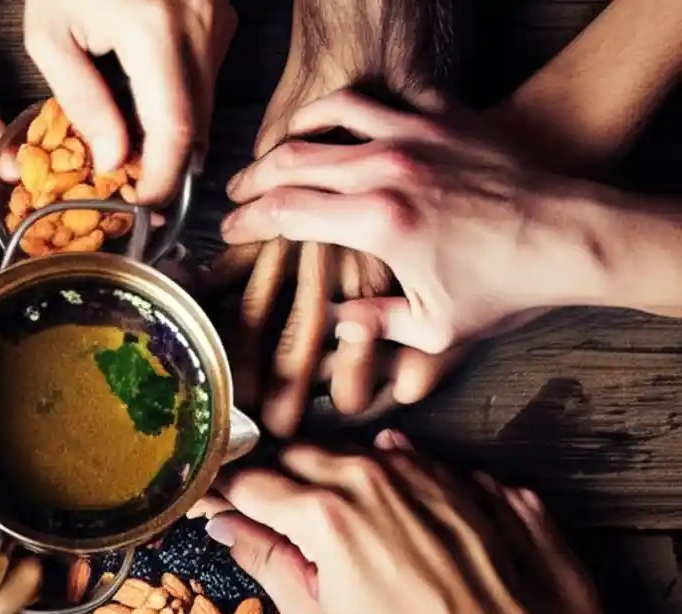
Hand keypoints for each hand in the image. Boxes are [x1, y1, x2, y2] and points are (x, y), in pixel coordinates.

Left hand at [24, 0, 235, 202]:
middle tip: (136, 193)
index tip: (143, 207)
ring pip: (207, 105)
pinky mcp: (223, 17)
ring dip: (174, 137)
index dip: (164, 179)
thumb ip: (82, 102)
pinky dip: (181, 104)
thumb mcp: (50, 35)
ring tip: (134, 152)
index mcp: (153, 29)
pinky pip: (207, 79)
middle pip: (199, 124)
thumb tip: (115, 160)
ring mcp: (219, 18)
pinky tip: (146, 106)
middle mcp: (200, 24)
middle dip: (169, 167)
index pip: (174, 129)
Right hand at [205, 434, 639, 613]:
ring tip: (344, 524)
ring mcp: (426, 469)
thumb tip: (224, 524)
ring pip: (356, 451)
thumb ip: (264, 559)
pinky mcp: (467, 476)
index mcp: (324, 511)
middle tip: (273, 511)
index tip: (215, 496)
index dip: (227, 488)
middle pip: (299, 453)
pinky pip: (416, 461)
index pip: (251, 479)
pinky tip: (402, 520)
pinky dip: (396, 480)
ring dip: (337, 475)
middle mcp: (372, 473)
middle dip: (277, 475)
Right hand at [224, 90, 621, 354]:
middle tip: (239, 191)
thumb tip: (335, 325)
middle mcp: (387, 170)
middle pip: (293, 158)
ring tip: (278, 147)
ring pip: (331, 115)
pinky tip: (341, 118)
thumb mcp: (435, 327)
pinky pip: (383, 95)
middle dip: (254, 176)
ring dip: (294, 131)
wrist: (573, 237)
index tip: (231, 229)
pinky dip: (351, 105)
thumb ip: (375, 325)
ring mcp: (416, 136)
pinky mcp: (444, 117)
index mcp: (376, 222)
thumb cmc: (507, 287)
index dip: (248, 221)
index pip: (286, 212)